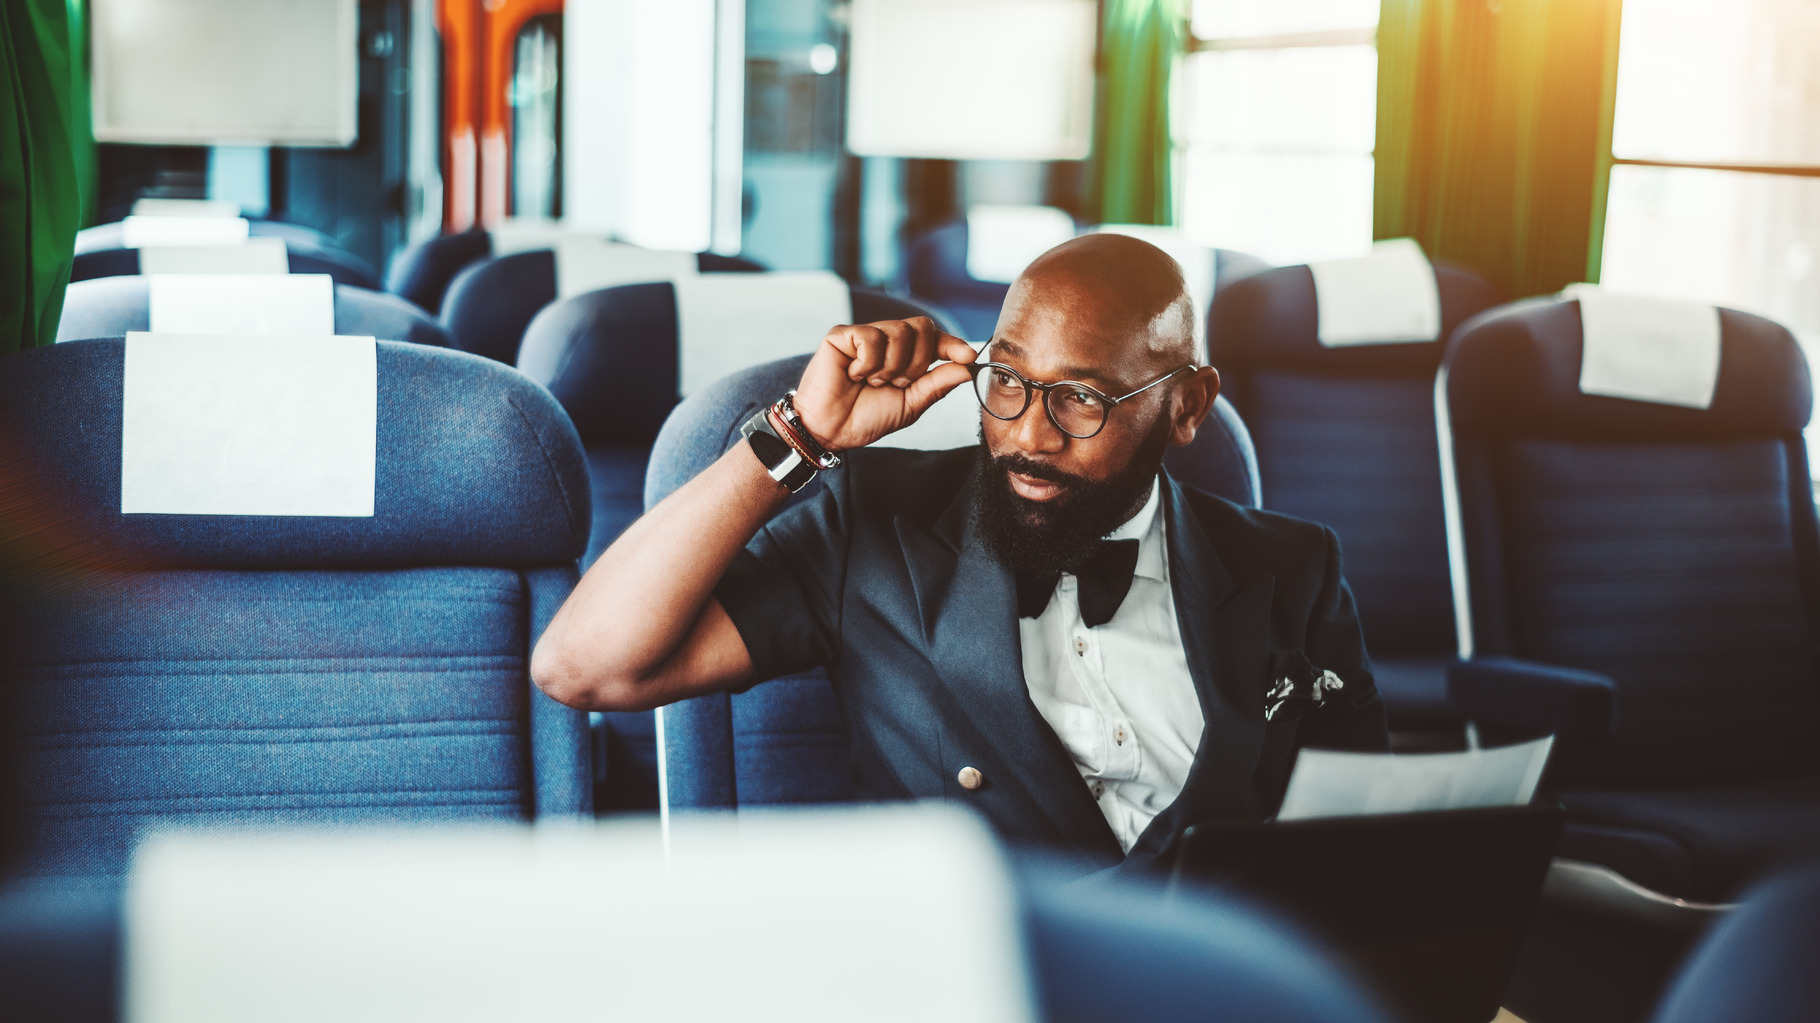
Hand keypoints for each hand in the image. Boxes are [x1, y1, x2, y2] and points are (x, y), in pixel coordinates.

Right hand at [791, 317, 977, 452]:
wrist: (830, 431)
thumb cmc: (865, 418)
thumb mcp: (911, 404)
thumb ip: (937, 384)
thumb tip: (967, 367)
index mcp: (904, 357)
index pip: (935, 339)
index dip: (953, 345)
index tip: (968, 357)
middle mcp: (886, 341)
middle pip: (922, 327)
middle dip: (917, 361)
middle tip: (898, 383)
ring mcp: (864, 335)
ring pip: (899, 331)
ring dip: (892, 366)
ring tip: (873, 382)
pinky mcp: (842, 335)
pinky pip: (871, 337)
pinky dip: (868, 363)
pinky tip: (853, 374)